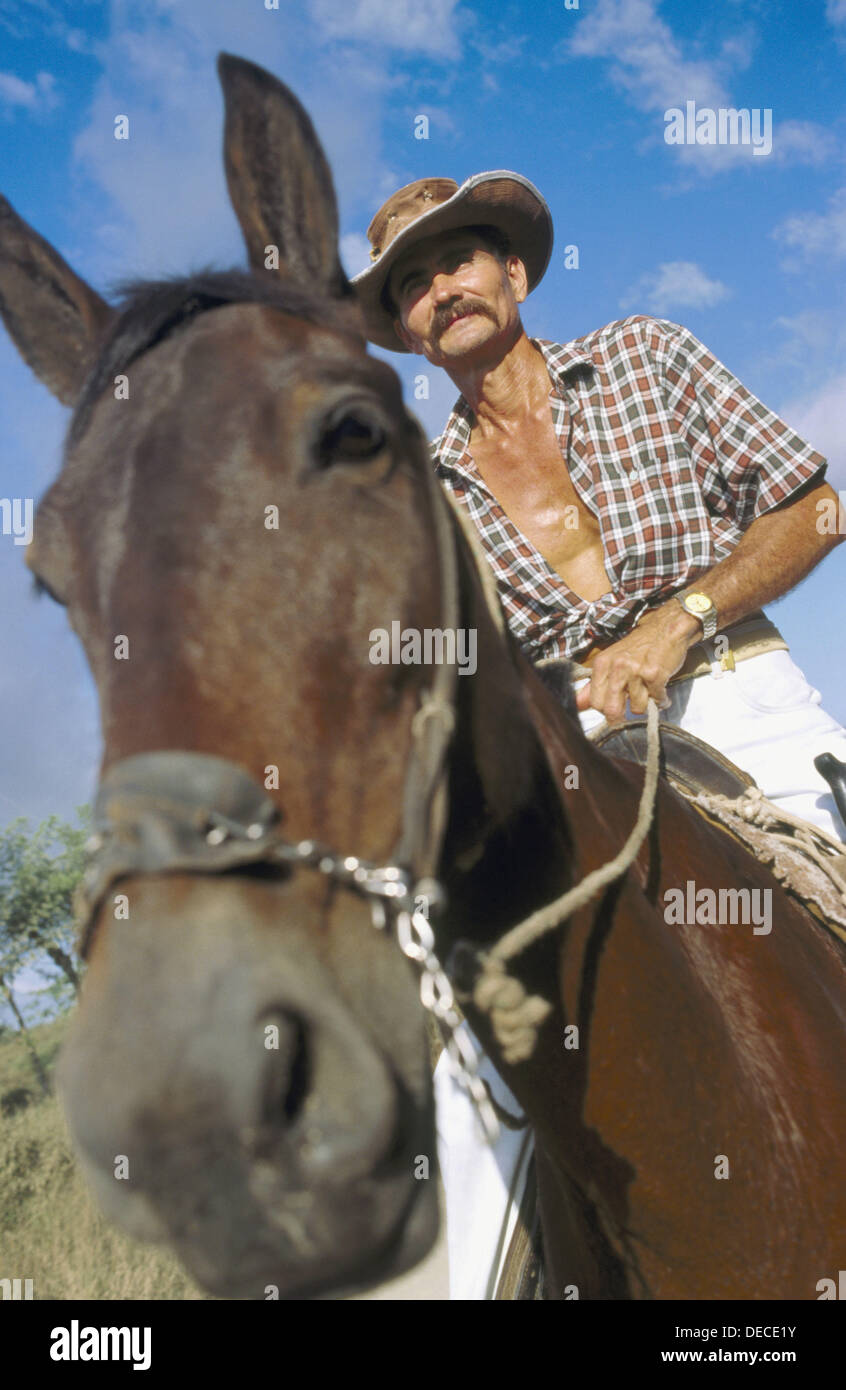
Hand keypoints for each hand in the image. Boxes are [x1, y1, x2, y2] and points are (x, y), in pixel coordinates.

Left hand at [575, 606, 698, 722]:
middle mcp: (617, 667)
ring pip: (637, 708)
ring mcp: (635, 671)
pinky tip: (661, 689)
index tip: (614, 709)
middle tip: (628, 715)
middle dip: (621, 718)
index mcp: (602, 664)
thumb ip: (595, 685)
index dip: (605, 710)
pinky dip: (662, 699)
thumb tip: (578, 705)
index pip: (595, 702)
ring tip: (649, 691)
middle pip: (612, 710)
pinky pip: (657, 700)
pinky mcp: (654, 675)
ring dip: (646, 704)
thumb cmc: (640, 646)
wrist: (666, 628)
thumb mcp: (612, 661)